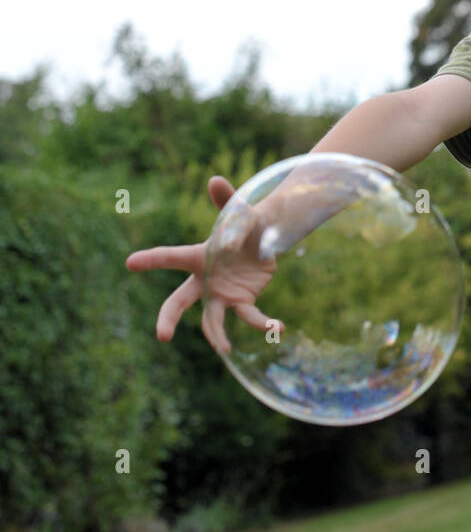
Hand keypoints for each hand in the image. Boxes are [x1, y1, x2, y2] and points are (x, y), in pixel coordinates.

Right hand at [125, 175, 277, 355]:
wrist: (264, 239)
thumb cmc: (245, 223)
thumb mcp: (239, 210)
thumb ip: (227, 199)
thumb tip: (215, 181)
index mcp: (199, 256)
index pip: (171, 256)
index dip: (151, 259)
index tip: (130, 262)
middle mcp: (205, 279)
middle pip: (180, 301)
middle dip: (169, 318)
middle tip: (162, 335)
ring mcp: (222, 294)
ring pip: (211, 320)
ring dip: (217, 336)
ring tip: (224, 349)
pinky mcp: (242, 301)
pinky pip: (250, 317)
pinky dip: (263, 324)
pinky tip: (279, 327)